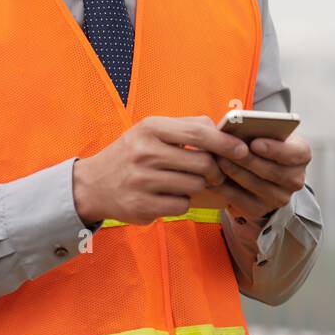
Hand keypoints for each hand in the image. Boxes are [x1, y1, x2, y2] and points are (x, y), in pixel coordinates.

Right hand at [72, 115, 248, 225]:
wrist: (92, 185)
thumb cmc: (131, 154)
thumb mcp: (151, 131)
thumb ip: (186, 127)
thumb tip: (223, 131)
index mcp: (151, 128)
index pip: (199, 133)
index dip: (226, 143)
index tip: (243, 150)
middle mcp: (145, 153)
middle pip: (203, 163)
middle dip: (214, 170)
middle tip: (212, 173)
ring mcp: (142, 181)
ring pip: (196, 186)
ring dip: (197, 186)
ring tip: (182, 182)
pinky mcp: (142, 206)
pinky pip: (182, 205)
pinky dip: (181, 202)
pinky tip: (166, 195)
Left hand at [214, 134, 310, 221]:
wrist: (264, 173)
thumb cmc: (264, 146)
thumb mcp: (269, 134)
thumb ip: (261, 130)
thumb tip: (240, 127)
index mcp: (301, 155)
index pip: (295, 153)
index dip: (275, 149)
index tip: (255, 143)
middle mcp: (295, 179)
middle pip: (270, 170)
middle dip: (244, 158)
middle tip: (225, 147)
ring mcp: (278, 197)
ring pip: (252, 184)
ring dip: (232, 170)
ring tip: (216, 158)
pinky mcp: (259, 210)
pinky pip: (238, 199)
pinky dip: (224, 186)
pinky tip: (213, 175)